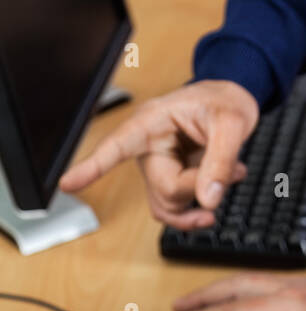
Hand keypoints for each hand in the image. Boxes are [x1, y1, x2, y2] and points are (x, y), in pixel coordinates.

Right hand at [59, 80, 258, 228]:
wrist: (233, 101)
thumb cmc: (225, 101)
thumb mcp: (231, 122)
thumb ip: (220, 160)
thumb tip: (208, 200)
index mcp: (152, 122)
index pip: (117, 145)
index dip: (92, 166)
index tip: (67, 184)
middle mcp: (148, 147)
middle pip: (164, 189)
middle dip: (200, 186)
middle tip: (232, 168)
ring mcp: (158, 166)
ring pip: (168, 206)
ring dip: (201, 201)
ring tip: (231, 174)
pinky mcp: (170, 179)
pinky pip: (175, 209)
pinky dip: (199, 208)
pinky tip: (220, 189)